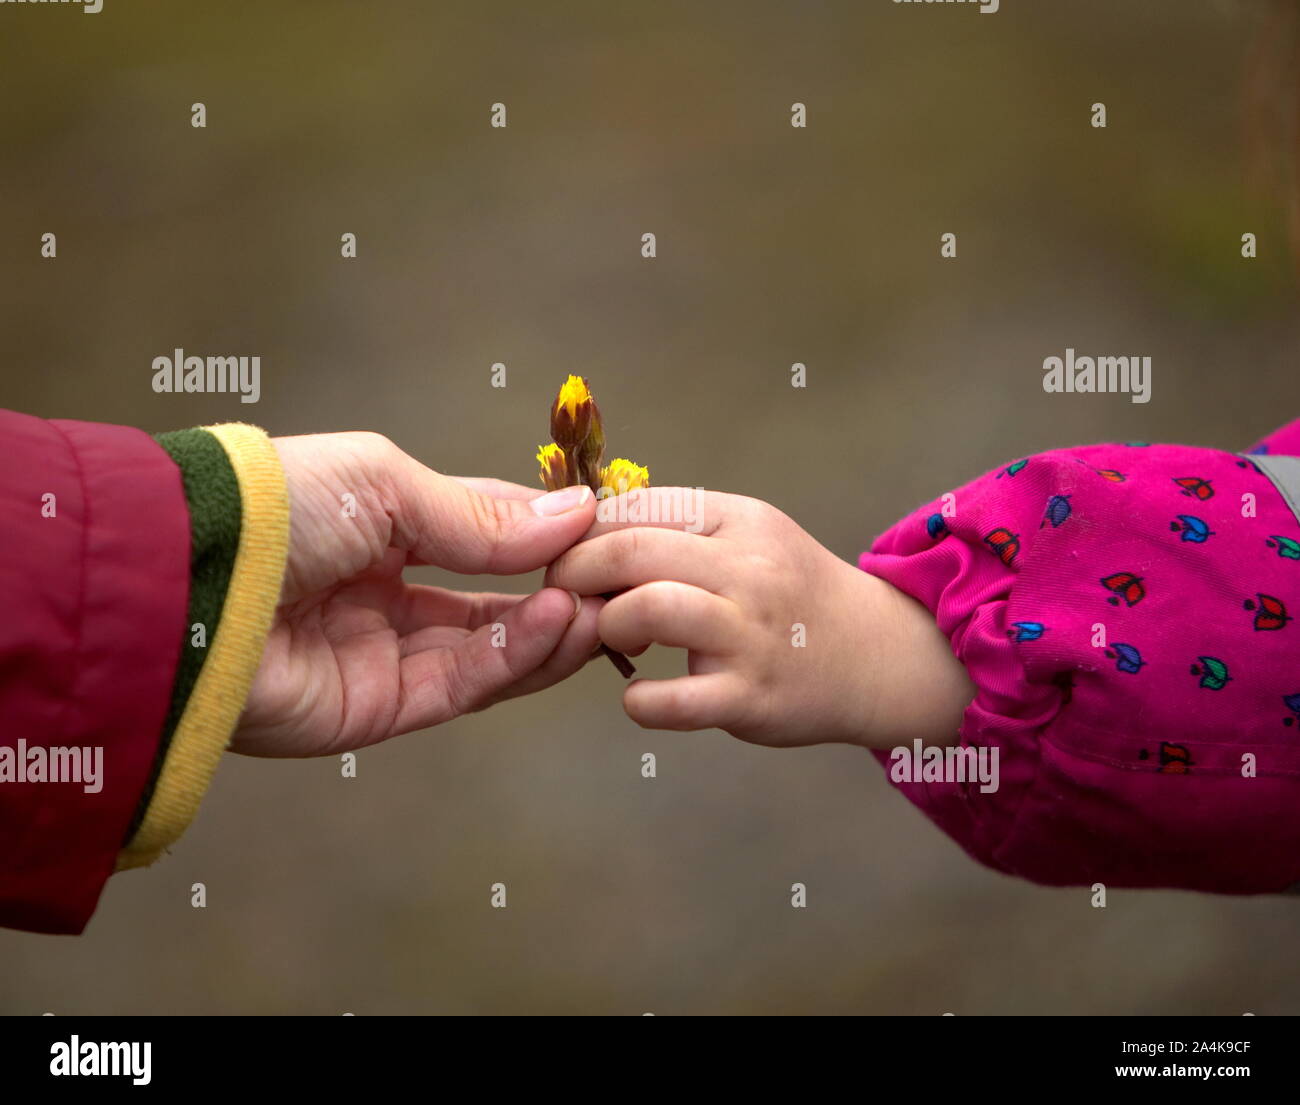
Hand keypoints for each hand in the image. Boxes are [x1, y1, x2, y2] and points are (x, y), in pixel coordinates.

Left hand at [234, 432, 603, 756]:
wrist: (192, 584)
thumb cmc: (281, 508)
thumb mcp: (387, 485)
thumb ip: (481, 516)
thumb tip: (576, 513)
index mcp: (380, 527)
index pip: (482, 531)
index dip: (542, 532)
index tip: (603, 529)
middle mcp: (386, 592)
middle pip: (491, 601)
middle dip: (553, 589)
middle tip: (614, 579)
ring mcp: (383, 654)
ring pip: (487, 650)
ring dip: (547, 628)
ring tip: (596, 604)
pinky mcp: (379, 710)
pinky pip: (462, 685)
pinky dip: (514, 657)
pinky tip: (555, 623)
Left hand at [545, 488, 972, 748]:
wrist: (879, 656)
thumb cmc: (792, 595)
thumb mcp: (748, 538)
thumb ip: (677, 531)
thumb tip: (583, 533)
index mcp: (738, 520)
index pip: (634, 506)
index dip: (580, 530)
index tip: (562, 554)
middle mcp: (748, 568)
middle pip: (627, 551)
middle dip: (572, 573)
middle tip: (562, 596)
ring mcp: (751, 634)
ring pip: (646, 609)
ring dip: (605, 626)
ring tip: (612, 639)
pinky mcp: (752, 696)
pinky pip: (672, 700)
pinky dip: (639, 701)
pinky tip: (640, 696)